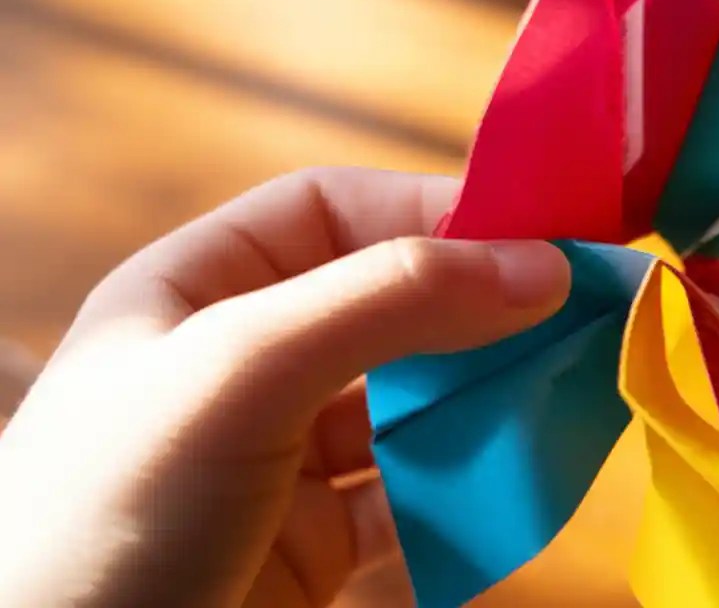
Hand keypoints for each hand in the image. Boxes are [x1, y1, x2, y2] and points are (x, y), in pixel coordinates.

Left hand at [0, 168, 570, 607]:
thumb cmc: (105, 513)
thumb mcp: (238, 371)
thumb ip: (388, 302)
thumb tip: (538, 266)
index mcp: (196, 290)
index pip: (334, 212)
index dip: (434, 208)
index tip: (539, 229)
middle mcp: (244, 362)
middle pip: (390, 304)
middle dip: (480, 307)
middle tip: (581, 309)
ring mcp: (281, 456)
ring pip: (413, 402)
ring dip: (487, 398)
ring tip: (566, 389)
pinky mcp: (315, 543)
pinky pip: (414, 494)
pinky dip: (468, 487)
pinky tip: (514, 479)